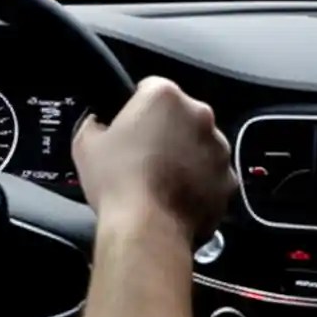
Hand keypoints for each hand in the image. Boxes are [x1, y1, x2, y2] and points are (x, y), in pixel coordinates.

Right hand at [72, 77, 237, 242]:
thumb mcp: (86, 145)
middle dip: (166, 130)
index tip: (130, 128)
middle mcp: (199, 114)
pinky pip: (213, 174)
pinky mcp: (229, 178)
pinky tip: (179, 197)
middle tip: (144, 156)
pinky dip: (200, 182)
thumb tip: (98, 122)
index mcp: (165, 96)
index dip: (137, 107)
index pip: (150, 88)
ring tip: (162, 180)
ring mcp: (219, 147)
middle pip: (181, 115)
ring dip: (186, 155)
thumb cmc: (117, 182)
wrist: (147, 229)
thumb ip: (93, 123)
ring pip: (200, 144)